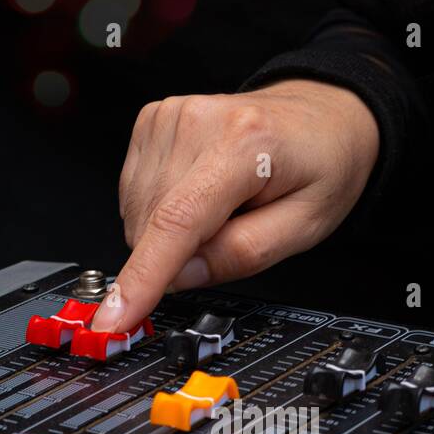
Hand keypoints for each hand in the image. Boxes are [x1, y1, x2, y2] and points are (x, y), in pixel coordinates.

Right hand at [92, 79, 379, 331]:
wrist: (318, 117)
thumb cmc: (319, 166)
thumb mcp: (304, 227)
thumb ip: (242, 255)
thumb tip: (179, 277)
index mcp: (244, 144)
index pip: (177, 222)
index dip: (142, 277)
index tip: (115, 317)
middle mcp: (198, 121)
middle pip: (152, 224)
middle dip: (178, 253)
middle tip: (230, 231)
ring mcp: (169, 116)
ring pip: (136, 212)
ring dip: (168, 231)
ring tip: (221, 206)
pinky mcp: (151, 121)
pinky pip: (134, 192)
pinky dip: (159, 209)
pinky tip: (198, 193)